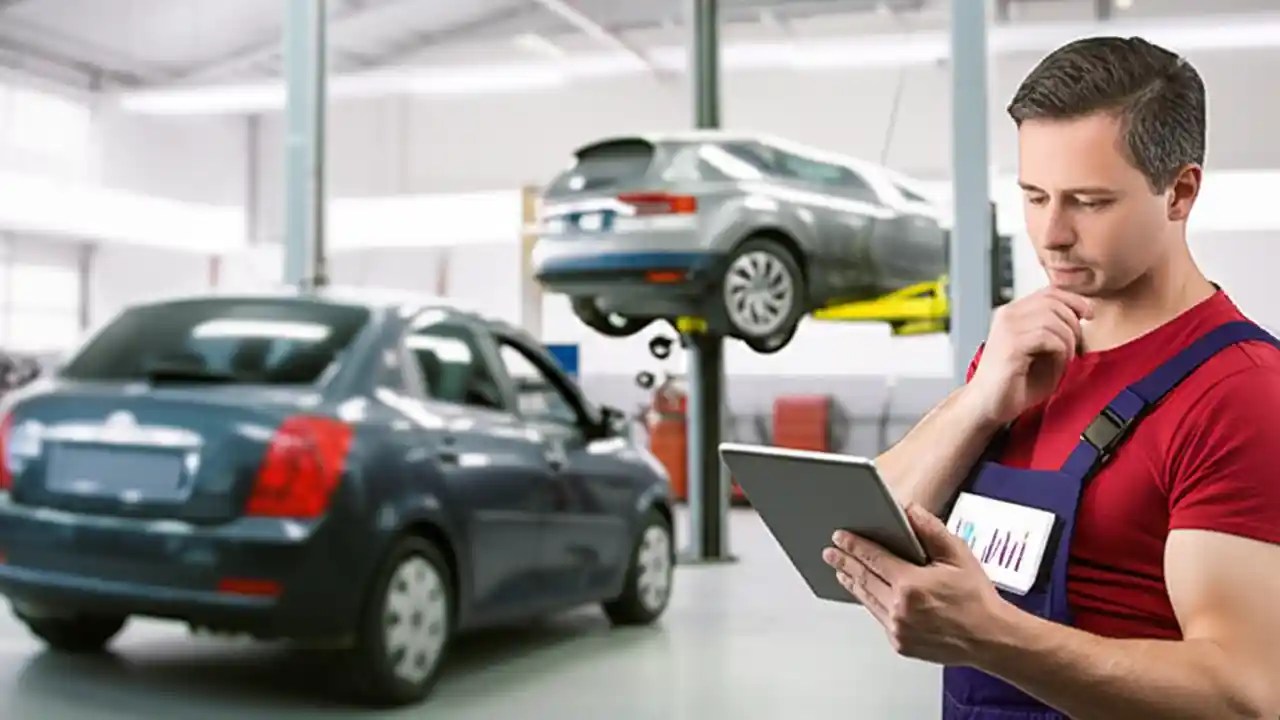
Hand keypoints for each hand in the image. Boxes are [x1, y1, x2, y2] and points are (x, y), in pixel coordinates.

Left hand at [822, 504, 1011, 666]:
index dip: (853, 545)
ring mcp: (898, 629)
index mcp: (912, 585)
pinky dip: (869, 601)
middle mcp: (900, 609)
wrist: (991, 639)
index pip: (872, 558)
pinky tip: (865, 591)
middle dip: (844, 562)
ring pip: (867, 599)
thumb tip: (909, 509)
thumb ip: (931, 530)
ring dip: (852, 582)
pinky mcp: (900, 643)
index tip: (840, 536)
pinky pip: (878, 617)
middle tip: (830, 552)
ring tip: (841, 570)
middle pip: (863, 579)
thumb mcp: (958, 555)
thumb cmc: (977, 598)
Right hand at [965, 288, 1093, 424]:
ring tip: (1066, 358)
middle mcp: (1007, 315)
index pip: (1049, 292)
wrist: (989, 406)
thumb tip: (1080, 318)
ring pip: (1052, 318)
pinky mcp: (1010, 345)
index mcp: (1013, 313)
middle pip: (1054, 301)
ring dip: (1068, 339)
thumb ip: (1057, 332)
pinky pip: (1046, 336)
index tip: (1089, 316)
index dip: (1074, 300)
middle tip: (1076, 346)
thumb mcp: (1043, 352)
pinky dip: (1060, 349)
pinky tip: (1059, 362)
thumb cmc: (1015, 383)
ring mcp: (1007, 328)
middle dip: (1073, 323)